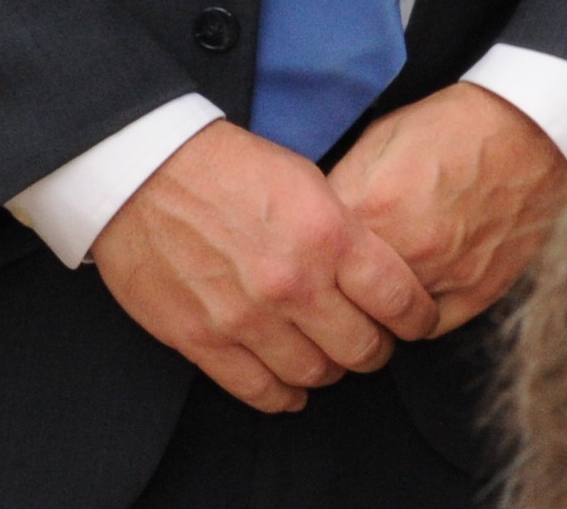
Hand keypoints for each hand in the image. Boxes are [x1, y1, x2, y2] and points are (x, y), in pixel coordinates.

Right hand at [89, 121, 438, 412]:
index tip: (418, 323)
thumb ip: (345, 233)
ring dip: (329, 373)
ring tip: (331, 360)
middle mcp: (293, 284)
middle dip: (376, 350)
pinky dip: (281, 397)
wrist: (148, 174)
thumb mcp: (312, 183)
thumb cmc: (234, 169)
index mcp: (331, 236)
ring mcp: (245, 317)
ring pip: (312, 374)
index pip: (398, 300)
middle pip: (360, 348)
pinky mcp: (200, 340)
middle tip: (374, 344)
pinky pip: (255, 389)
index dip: (417, 319)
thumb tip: (375, 274)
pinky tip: (292, 390)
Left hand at [328, 83, 566, 334]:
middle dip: (333, 294)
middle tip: (334, 284)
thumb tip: (312, 226)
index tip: (307, 258)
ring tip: (373, 293)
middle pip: (340, 301)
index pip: (308, 258)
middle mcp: (402, 249)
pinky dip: (414, 319)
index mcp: (368, 208)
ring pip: (380, 325)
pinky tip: (412, 297)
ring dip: (372, 312)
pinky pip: (427, 328)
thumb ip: (341, 188)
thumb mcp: (380, 139)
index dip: (306, 258)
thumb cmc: (454, 127)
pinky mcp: (477, 290)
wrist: (531, 127)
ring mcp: (442, 274)